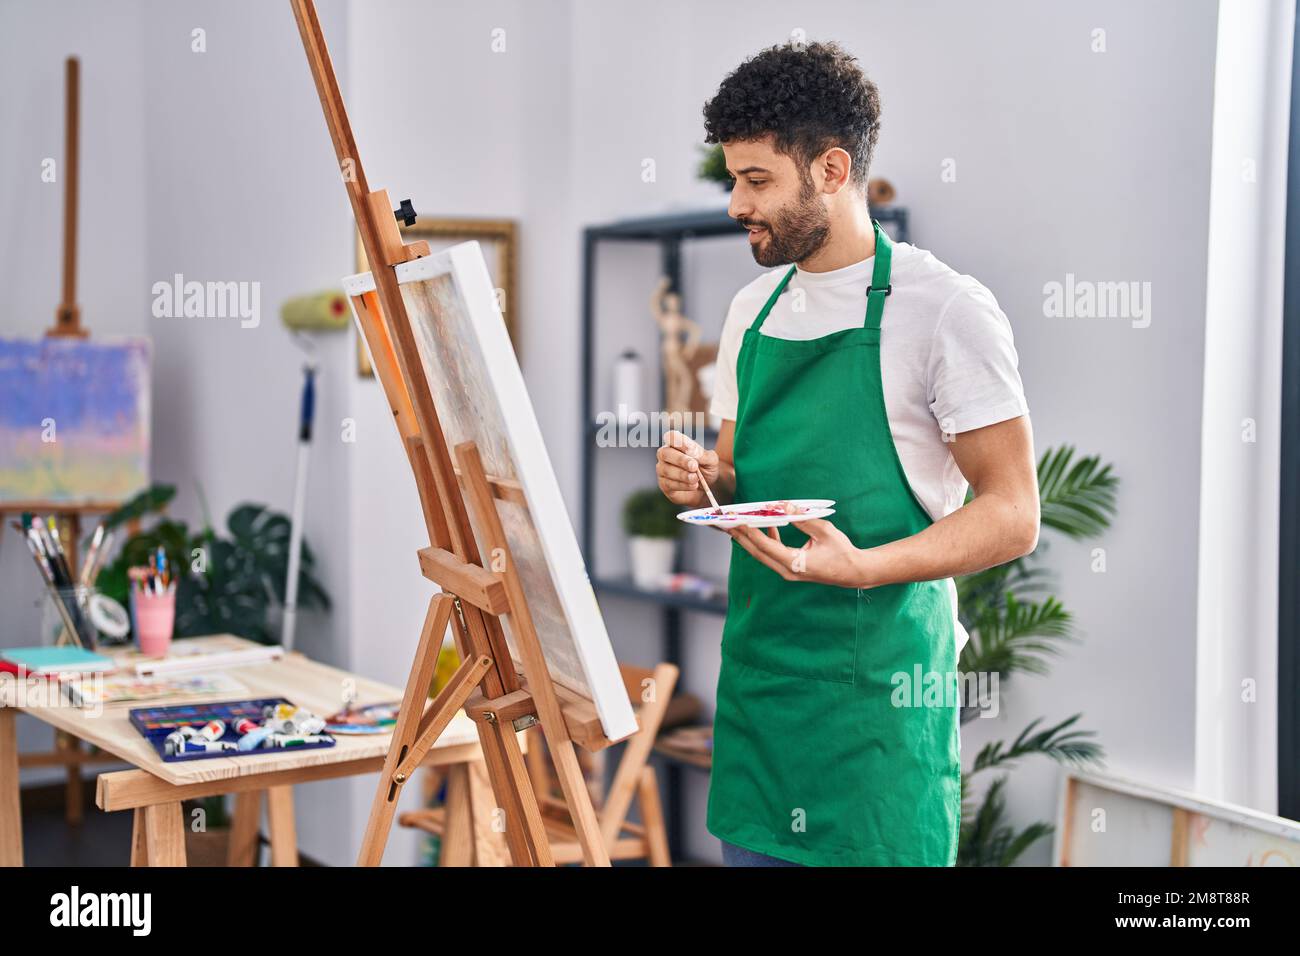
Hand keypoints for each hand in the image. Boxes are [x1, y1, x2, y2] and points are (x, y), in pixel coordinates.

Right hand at [657, 430, 719, 505]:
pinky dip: (683, 485)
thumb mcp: (710, 459)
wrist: (708, 487)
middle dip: (680, 460)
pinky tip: (693, 485)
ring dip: (683, 475)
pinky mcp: (664, 485)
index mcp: (676, 443)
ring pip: (667, 471)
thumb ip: (701, 453)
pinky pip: (669, 484)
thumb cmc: (706, 469)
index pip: (671, 437)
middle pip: (665, 453)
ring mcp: (662, 470)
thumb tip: (690, 450)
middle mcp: (665, 455)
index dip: (678, 441)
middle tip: (694, 466)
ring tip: (696, 478)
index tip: (690, 448)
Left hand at [725, 517, 871, 587]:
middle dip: (741, 537)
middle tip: (726, 523)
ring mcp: (788, 571)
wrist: (854, 572)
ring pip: (763, 555)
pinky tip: (766, 528)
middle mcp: (787, 570)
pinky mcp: (791, 568)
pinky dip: (765, 542)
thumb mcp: (824, 531)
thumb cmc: (842, 551)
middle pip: (757, 553)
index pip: (766, 547)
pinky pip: (772, 555)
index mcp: (794, 563)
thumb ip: (803, 519)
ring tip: (737, 525)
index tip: (737, 521)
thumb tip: (784, 506)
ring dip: (750, 540)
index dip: (750, 533)